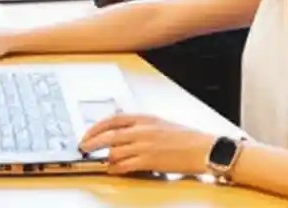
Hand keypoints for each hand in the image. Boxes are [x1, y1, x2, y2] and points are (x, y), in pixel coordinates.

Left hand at [78, 113, 213, 176]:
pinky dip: (115, 168)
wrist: (203, 148)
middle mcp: (143, 130)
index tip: (88, 133)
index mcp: (145, 118)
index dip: (96, 127)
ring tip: (103, 161)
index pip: (113, 119)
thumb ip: (141, 125)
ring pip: (114, 151)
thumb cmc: (186, 138)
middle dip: (92, 142)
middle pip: (109, 135)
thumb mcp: (160, 123)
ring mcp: (145, 146)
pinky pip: (125, 165)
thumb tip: (122, 130)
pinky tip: (112, 169)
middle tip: (83, 148)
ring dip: (106, 157)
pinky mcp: (150, 161)